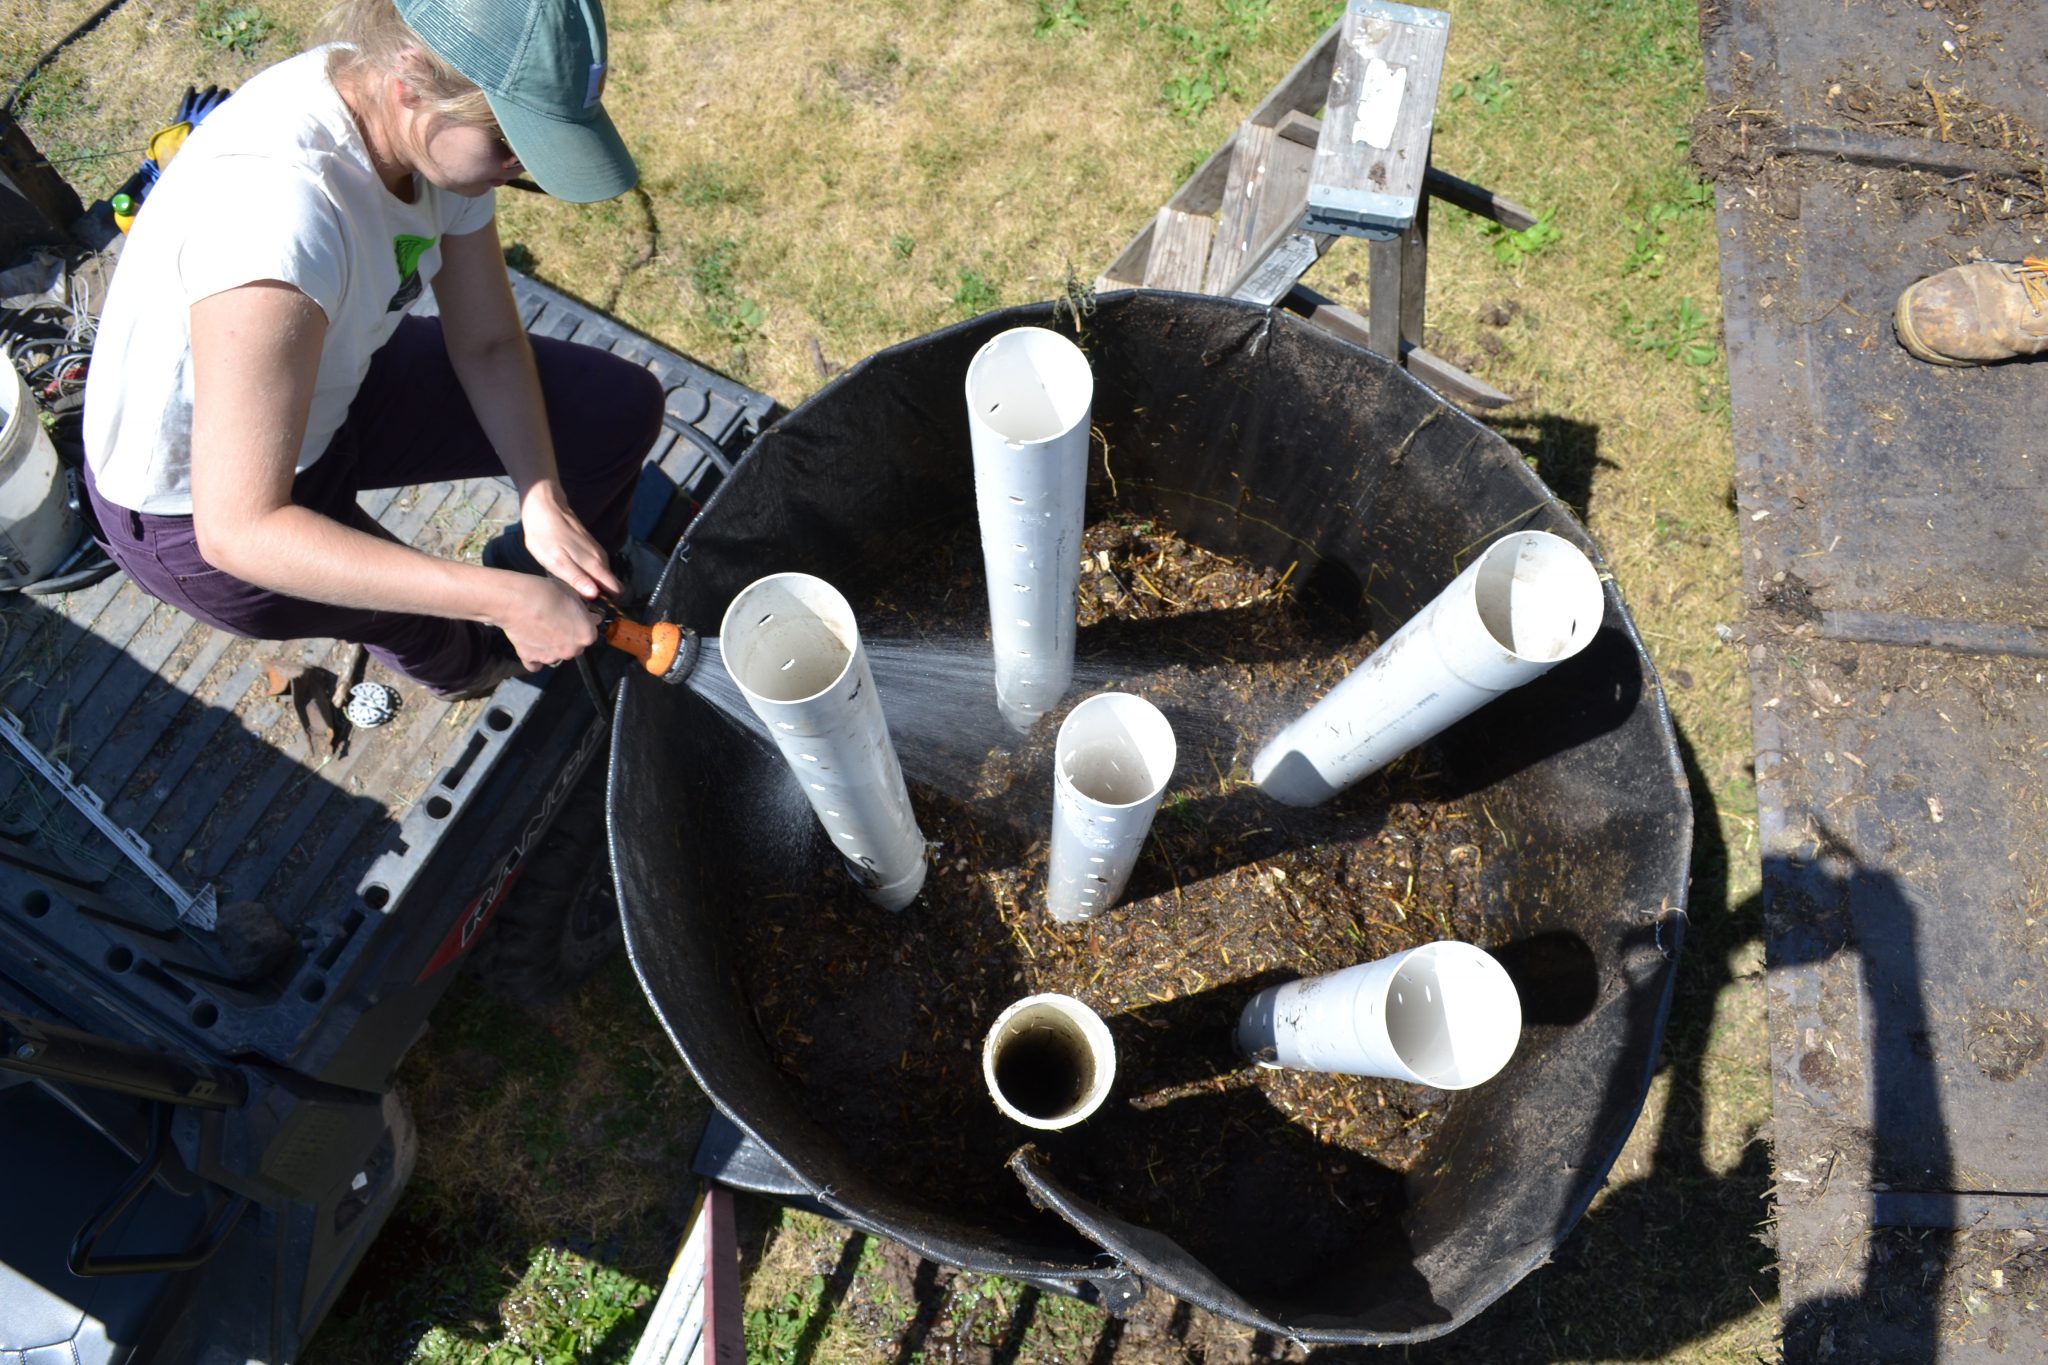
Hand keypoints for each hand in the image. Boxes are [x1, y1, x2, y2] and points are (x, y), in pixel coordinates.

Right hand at [495, 573, 601, 670]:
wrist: (517, 600)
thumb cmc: (547, 593)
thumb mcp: (574, 595)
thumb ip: (586, 613)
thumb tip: (593, 618)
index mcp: (586, 635)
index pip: (590, 633)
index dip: (582, 623)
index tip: (574, 616)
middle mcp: (572, 651)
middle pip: (574, 646)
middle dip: (568, 636)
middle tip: (556, 621)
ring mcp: (551, 657)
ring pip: (556, 654)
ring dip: (552, 645)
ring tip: (541, 627)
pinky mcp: (530, 658)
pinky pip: (535, 663)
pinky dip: (535, 657)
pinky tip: (532, 644)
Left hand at [516, 481, 619, 600]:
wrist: (545, 506)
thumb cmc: (546, 536)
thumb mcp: (556, 562)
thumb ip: (577, 579)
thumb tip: (595, 596)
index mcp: (595, 565)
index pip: (616, 590)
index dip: (607, 602)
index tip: (590, 607)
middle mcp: (601, 558)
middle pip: (609, 584)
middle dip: (597, 595)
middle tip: (573, 599)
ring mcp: (596, 551)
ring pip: (601, 575)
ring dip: (589, 584)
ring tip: (568, 586)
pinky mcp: (589, 546)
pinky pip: (594, 567)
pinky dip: (585, 573)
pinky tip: (568, 572)